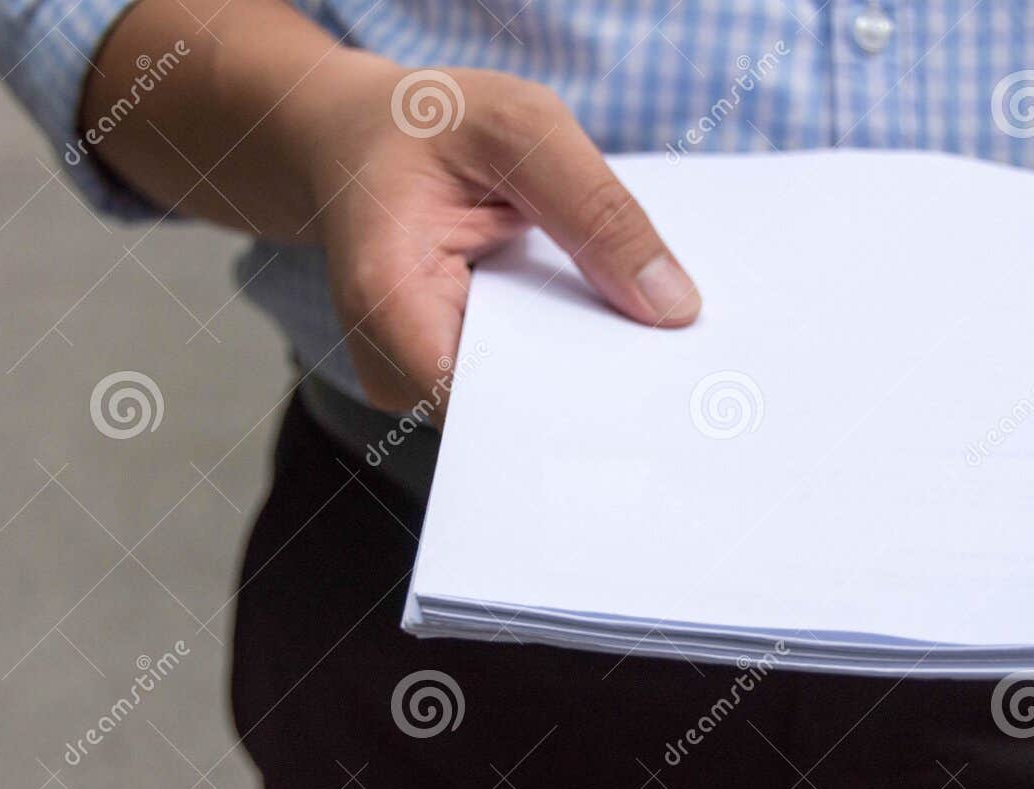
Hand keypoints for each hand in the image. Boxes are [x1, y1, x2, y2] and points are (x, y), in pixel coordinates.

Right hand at [300, 54, 700, 416]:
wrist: (355, 141)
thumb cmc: (425, 127)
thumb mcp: (520, 127)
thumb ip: (597, 211)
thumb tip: (674, 307)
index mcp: (390, 299)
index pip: (492, 401)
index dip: (577, 400)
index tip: (656, 381)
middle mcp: (393, 365)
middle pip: (514, 416)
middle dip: (595, 385)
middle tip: (678, 353)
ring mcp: (415, 385)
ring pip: (522, 409)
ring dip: (582, 371)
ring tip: (639, 329)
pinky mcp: (444, 384)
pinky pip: (519, 388)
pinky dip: (564, 357)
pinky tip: (599, 323)